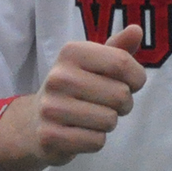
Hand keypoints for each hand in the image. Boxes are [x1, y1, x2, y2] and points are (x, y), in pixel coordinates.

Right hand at [0, 26, 147, 170]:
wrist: (34, 123)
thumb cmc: (74, 89)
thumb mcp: (93, 64)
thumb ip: (117, 49)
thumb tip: (137, 29)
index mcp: (71, 52)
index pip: (122, 63)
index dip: (137, 78)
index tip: (131, 84)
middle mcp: (58, 77)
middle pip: (120, 94)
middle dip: (124, 104)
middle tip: (107, 104)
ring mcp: (51, 108)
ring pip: (110, 120)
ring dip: (108, 123)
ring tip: (91, 117)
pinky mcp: (50, 136)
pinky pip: (97, 141)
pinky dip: (95, 140)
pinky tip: (80, 132)